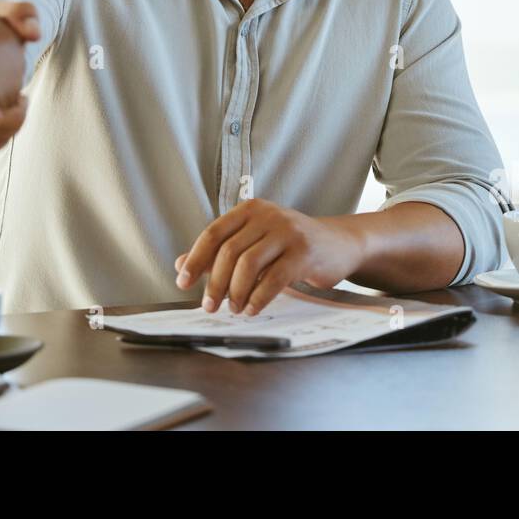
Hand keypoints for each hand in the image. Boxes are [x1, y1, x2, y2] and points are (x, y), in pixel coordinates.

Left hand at [173, 198, 364, 316]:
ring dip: (236, 292)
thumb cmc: (290, 245)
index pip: (213, 233)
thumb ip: (219, 252)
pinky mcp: (304, 252)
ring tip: (233, 309)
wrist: (337, 243)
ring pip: (249, 264)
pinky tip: (252, 309)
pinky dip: (258, 298)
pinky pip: (274, 278)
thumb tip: (181, 265)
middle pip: (229, 251)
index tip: (183, 283)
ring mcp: (287, 231)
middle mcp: (267, 215)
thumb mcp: (254, 242)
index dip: (195, 260)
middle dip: (215, 283)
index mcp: (250, 209)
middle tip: (210, 306)